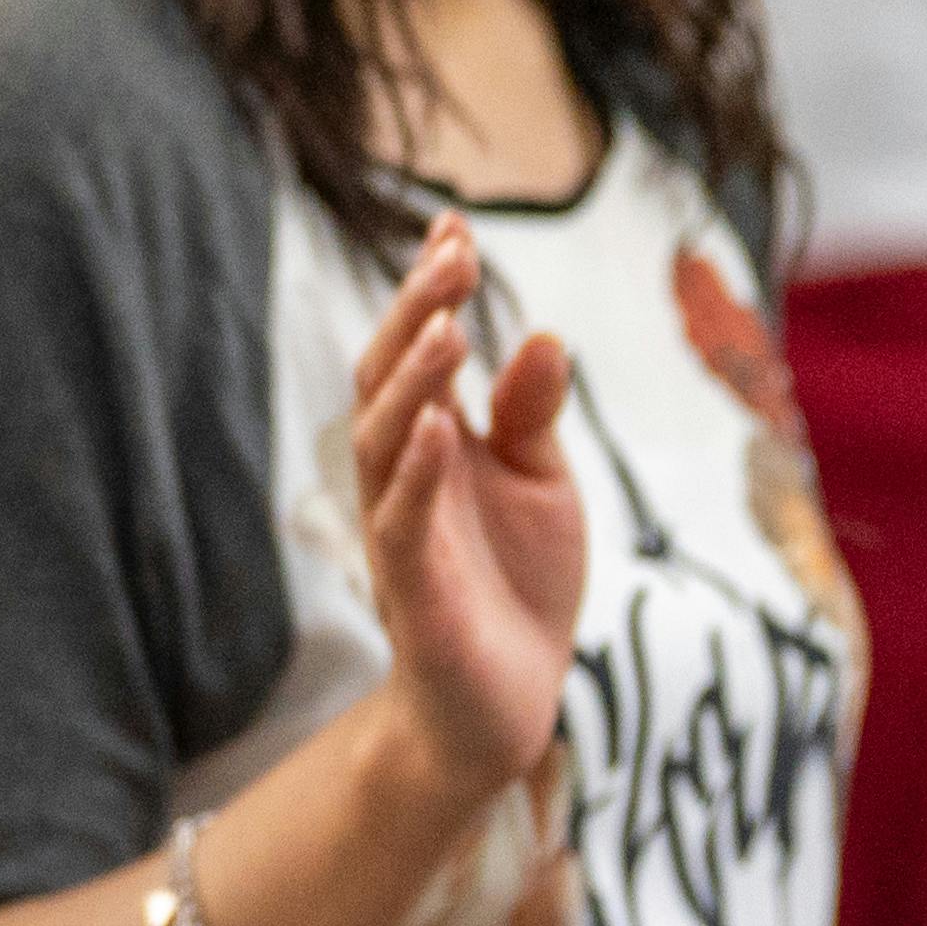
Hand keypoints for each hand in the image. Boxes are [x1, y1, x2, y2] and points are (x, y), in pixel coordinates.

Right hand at [350, 218, 582, 795]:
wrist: (506, 704)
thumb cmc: (517, 587)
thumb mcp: (542, 484)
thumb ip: (532, 415)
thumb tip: (543, 335)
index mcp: (431, 440)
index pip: (417, 348)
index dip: (429, 287)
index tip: (454, 221)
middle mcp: (402, 474)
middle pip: (387, 377)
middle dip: (415, 312)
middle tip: (453, 253)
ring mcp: (401, 527)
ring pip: (383, 439)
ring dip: (412, 380)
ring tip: (447, 322)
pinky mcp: (413, 588)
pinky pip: (401, 522)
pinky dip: (416, 473)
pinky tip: (438, 427)